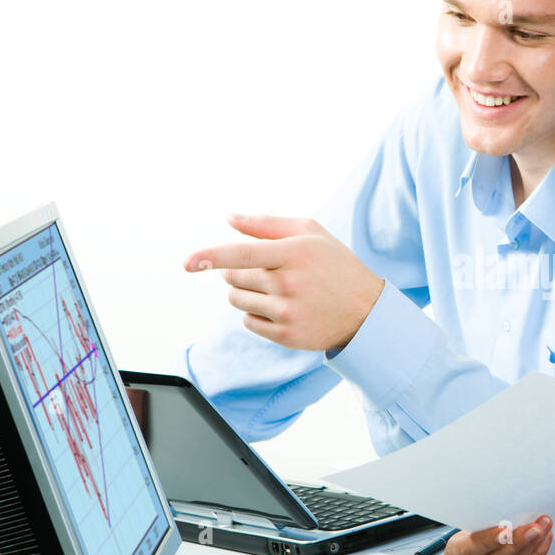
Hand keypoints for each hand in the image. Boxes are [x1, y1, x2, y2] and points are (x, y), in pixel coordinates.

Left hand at [184, 214, 383, 352]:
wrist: (366, 311)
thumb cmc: (335, 265)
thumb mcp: (310, 234)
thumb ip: (267, 224)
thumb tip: (229, 218)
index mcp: (295, 253)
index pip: (243, 253)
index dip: (211, 256)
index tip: (188, 262)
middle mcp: (289, 283)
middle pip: (233, 277)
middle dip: (238, 271)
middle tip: (264, 270)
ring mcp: (287, 312)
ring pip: (236, 300)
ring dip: (243, 292)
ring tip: (273, 289)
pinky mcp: (286, 335)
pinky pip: (248, 322)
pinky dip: (255, 313)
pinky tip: (280, 308)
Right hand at [445, 516, 554, 554]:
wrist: (502, 550)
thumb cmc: (490, 534)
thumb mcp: (484, 524)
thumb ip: (492, 521)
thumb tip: (512, 511)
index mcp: (455, 554)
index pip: (467, 550)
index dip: (486, 540)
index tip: (504, 528)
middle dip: (517, 542)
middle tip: (534, 527)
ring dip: (531, 547)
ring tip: (542, 529)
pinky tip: (544, 542)